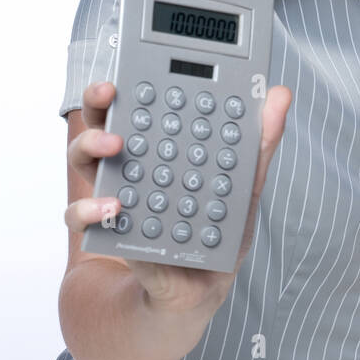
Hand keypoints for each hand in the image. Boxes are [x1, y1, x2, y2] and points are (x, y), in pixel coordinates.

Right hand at [65, 79, 291, 315]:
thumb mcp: (244, 187)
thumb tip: (279, 94)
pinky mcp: (105, 232)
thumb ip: (258, 144)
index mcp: (160, 147)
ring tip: (115, 145)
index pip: (142, 104)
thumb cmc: (216, 235)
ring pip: (83, 159)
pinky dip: (91, 209)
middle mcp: (130, 166)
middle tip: (110, 91)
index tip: (137, 66)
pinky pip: (80, 216)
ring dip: (92, 146)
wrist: (197, 294)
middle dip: (99, 99)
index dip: (134, 80)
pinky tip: (115, 208)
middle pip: (102, 121)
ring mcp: (112, 195)